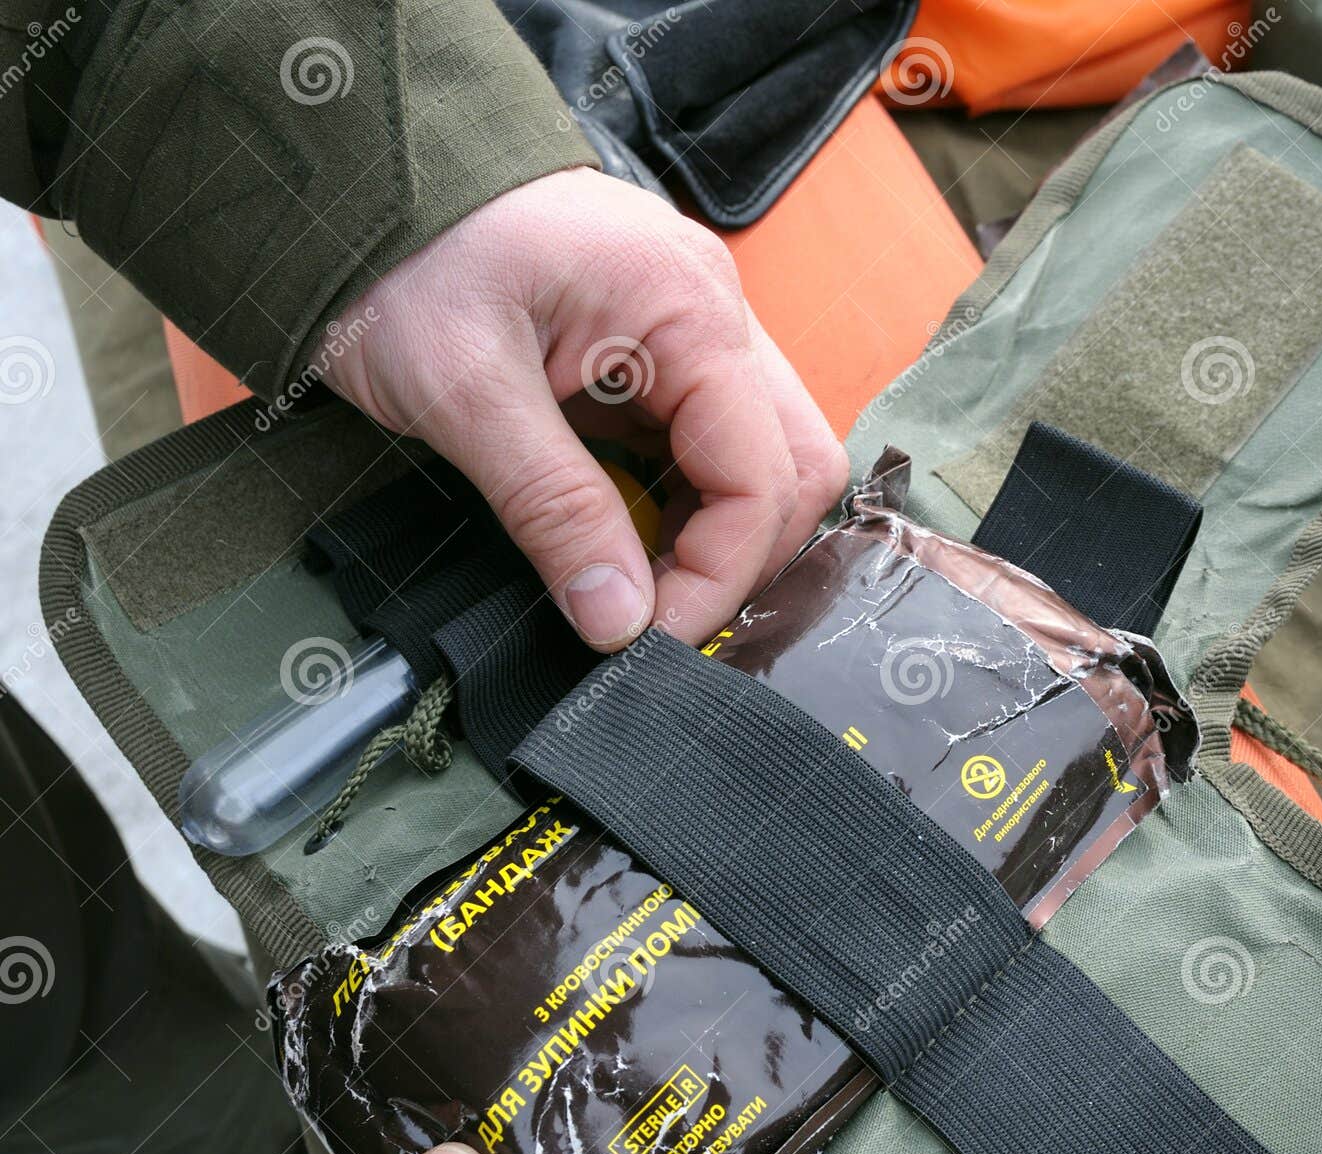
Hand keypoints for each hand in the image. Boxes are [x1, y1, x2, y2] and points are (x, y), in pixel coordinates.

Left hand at [323, 166, 847, 650]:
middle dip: (738, 562)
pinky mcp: (658, 354)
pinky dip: (682, 509)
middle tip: (655, 620)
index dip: (716, 578)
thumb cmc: (406, 255)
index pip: (763, 480)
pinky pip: (707, 449)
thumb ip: (554, 509)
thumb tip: (619, 623)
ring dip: (714, 539)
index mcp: (688, 310)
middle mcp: (715, 315)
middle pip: (792, 472)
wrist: (358, 177)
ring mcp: (692, 332)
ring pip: (760, 465)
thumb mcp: (466, 393)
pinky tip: (625, 537)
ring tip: (635, 584)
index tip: (645, 639)